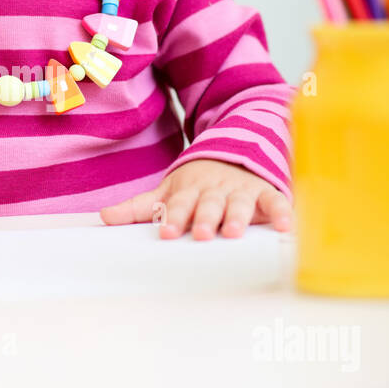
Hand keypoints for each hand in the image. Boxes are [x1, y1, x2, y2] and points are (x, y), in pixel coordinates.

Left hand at [99, 159, 292, 238]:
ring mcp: (239, 191)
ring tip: (233, 233)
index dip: (173, 217)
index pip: (179, 205)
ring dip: (236, 217)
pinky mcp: (263, 193)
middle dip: (204, 219)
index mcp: (188, 191)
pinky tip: (285, 227)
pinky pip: (274, 201)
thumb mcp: (167, 191)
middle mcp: (213, 191)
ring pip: (238, 204)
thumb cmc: (195, 184)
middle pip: (208, 205)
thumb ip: (138, 207)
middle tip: (202, 234)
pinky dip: (281, 212)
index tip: (167, 232)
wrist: (233, 153)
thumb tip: (103, 217)